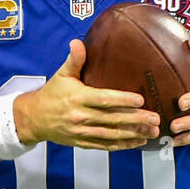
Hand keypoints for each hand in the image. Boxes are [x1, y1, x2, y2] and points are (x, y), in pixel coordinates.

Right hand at [13, 39, 160, 150]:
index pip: (103, 100)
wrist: (34, 119)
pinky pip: (105, 146)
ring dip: (134, 135)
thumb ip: (74, 60)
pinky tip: (138, 142)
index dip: (122, 100)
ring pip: (112, 135)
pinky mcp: (83, 143)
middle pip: (112, 120)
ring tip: (153, 132)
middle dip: (136, 120)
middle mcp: (81, 117)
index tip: (140, 100)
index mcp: (78, 98)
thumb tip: (78, 42)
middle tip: (155, 119)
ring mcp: (82, 132)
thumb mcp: (61, 75)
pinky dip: (122, 145)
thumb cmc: (51, 94)